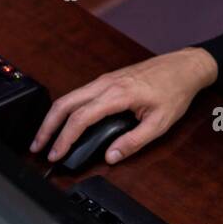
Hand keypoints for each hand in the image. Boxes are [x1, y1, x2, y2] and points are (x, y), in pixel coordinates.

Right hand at [30, 47, 217, 164]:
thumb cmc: (175, 90)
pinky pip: (80, 93)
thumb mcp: (160, 123)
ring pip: (69, 97)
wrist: (184, 67)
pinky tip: (65, 122)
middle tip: (38, 147)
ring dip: (54, 117)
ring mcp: (105, 80)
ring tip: (46, 137)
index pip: (81, 118)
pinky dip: (66, 109)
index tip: (56, 154)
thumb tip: (112, 156)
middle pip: (65, 104)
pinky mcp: (107, 80)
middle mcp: (106, 84)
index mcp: (118, 94)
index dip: (64, 138)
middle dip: (47, 126)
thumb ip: (134, 141)